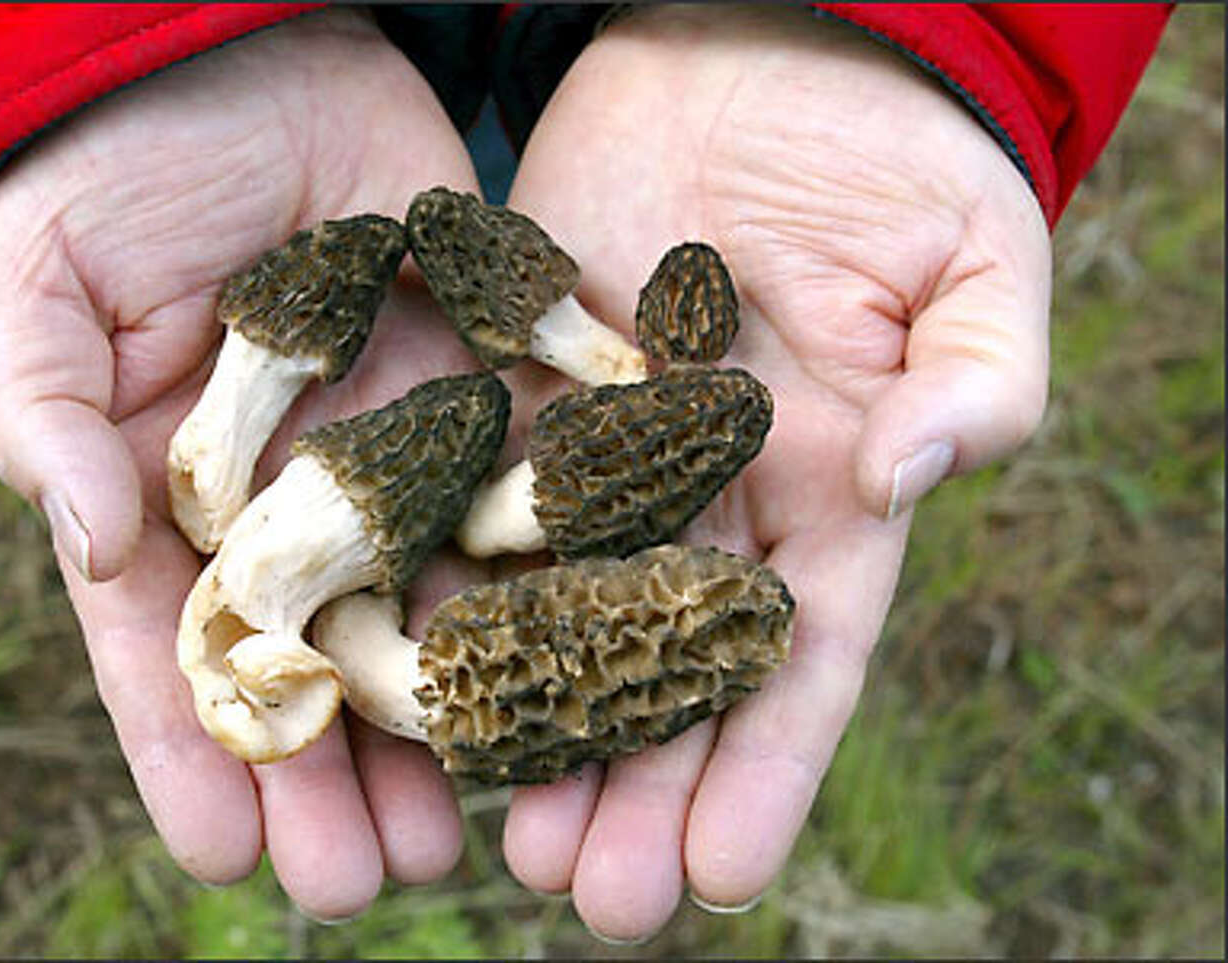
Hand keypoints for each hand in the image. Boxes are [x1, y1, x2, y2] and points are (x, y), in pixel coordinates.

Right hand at [0, 9, 483, 920]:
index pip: (175, 648)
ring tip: (466, 828)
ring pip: (419, 612)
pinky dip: (534, 586)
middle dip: (333, 775)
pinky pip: (510, 503)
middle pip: (309, 662)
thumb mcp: (43, 286)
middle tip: (361, 881)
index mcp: (172, 496)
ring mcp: (388, 455)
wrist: (240, 57)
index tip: (220, 855)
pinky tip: (561, 672)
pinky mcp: (475, 397)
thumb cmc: (111, 171)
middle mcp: (289, 501)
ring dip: (441, 721)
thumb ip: (42, 418)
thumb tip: (86, 549)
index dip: (193, 752)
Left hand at [497, 5, 1050, 940]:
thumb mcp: (972, 257)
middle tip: (589, 892)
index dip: (766, 768)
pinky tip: (410, 668)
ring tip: (498, 832)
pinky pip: (476, 495)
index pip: (799, 658)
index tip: (721, 872)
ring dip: (531, 719)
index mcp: (824, 492)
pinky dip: (447, 582)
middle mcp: (707, 500)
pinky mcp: (521, 389)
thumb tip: (918, 472)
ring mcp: (605, 452)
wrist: (760, 50)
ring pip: (561, 609)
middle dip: (635, 782)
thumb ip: (979, 374)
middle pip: (667, 668)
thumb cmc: (893, 152)